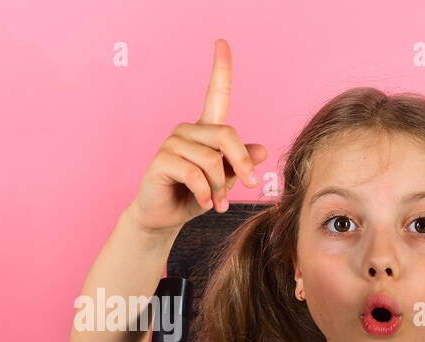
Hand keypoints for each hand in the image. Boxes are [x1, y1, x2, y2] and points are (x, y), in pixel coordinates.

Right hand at [128, 38, 269, 234]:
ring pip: (211, 159)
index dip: (220, 69)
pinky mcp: (161, 159)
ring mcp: (173, 142)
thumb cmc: (197, 195)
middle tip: (250, 186)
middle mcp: (188, 130)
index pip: (215, 94)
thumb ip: (241, 164)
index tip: (222, 43)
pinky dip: (205, 192)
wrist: (166, 216)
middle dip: (242, 164)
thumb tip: (262, 150)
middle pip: (226, 134)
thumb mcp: (227, 181)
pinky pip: (194, 174)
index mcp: (206, 130)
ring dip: (222, 187)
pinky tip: (204, 203)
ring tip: (219, 204)